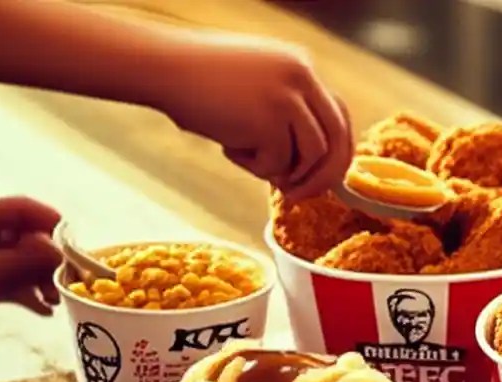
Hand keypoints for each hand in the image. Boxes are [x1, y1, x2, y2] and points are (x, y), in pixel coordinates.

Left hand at [0, 197, 62, 334]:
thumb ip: (19, 261)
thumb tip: (60, 250)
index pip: (19, 210)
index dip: (48, 221)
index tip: (71, 242)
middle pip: (26, 238)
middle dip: (50, 258)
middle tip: (67, 280)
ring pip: (22, 264)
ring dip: (43, 280)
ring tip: (57, 300)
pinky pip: (12, 287)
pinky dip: (29, 296)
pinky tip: (44, 311)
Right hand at [156, 33, 352, 202]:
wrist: (162, 67)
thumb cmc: (199, 82)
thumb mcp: (255, 85)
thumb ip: (287, 110)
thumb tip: (310, 162)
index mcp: (301, 65)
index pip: (338, 114)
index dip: (335, 150)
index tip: (323, 175)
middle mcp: (303, 77)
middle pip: (337, 137)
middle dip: (324, 175)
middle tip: (299, 195)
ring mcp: (289, 96)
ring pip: (310, 156)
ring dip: (283, 171)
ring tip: (249, 161)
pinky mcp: (271, 119)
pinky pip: (277, 163)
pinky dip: (253, 166)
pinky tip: (227, 145)